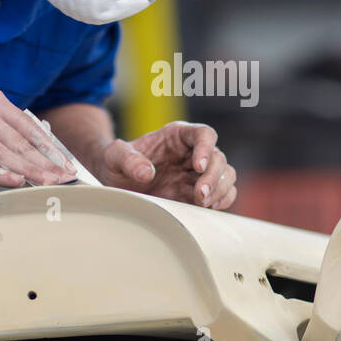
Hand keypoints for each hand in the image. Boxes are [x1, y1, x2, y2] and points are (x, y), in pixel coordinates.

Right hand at [0, 87, 76, 186]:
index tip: (67, 164)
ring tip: (48, 182)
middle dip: (46, 162)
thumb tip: (31, 146)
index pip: (29, 127)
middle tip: (65, 178)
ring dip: (29, 170)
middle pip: (20, 141)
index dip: (50, 147)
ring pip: (3, 152)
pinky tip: (15, 181)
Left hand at [98, 121, 236, 208]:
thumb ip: (128, 160)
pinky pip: (223, 193)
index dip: (206, 148)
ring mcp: (198, 173)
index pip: (204, 134)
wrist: (116, 182)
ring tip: (202, 203)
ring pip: (226, 175)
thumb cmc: (117, 163)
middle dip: (213, 177)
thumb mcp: (115, 156)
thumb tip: (147, 173)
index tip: (198, 167)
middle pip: (219, 157)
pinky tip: (209, 207)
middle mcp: (192, 152)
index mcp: (177, 136)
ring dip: (220, 189)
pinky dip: (223, 199)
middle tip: (199, 195)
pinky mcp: (198, 192)